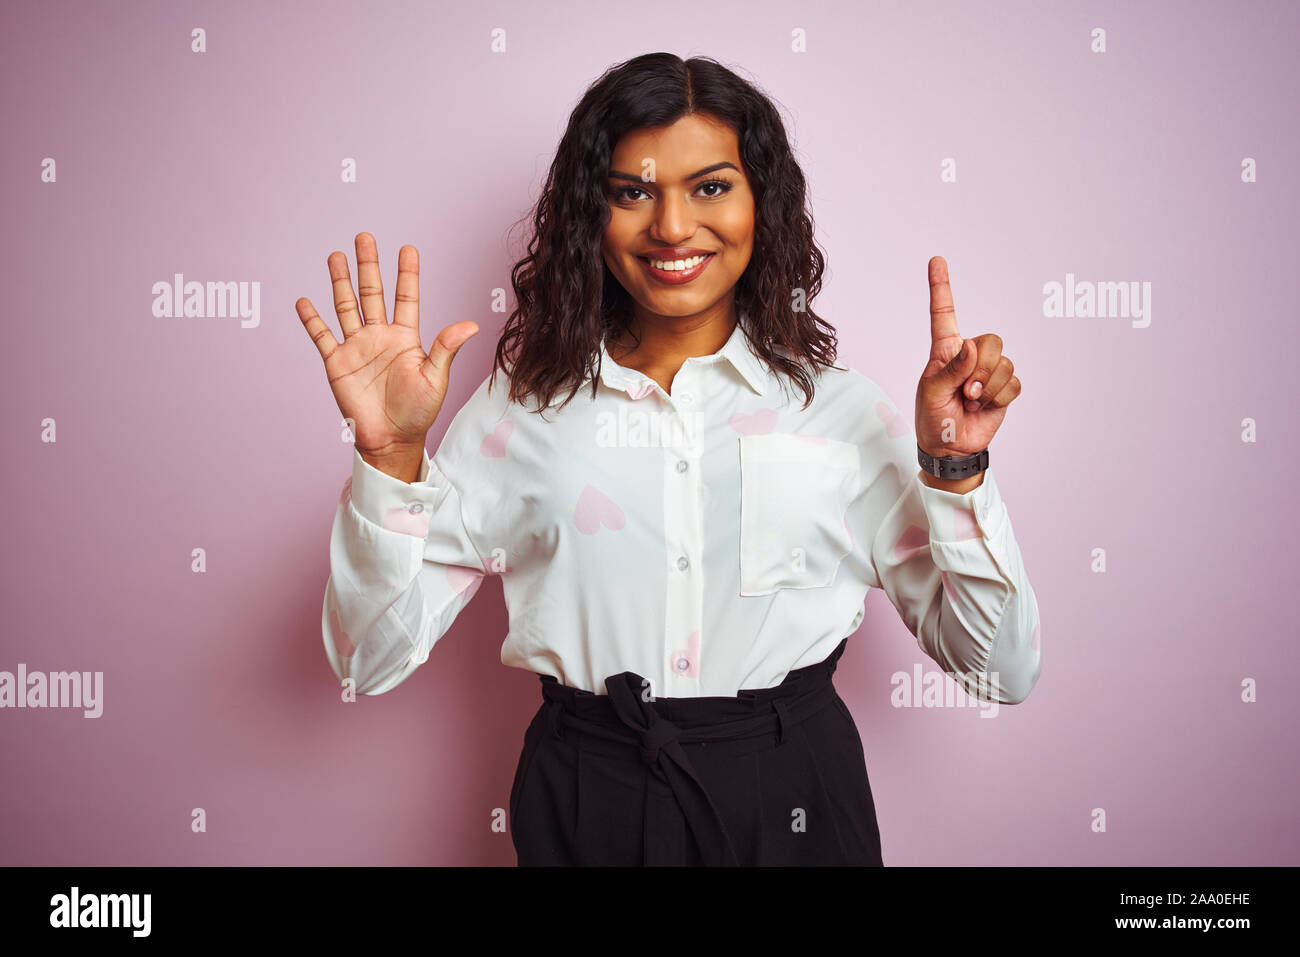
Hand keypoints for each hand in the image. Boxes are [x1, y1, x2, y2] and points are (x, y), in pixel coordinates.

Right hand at [296, 233, 478, 464]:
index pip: (406, 298)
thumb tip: (470, 325)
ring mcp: (357, 347)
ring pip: (346, 307)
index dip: (407, 274)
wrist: (392, 439)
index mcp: (405, 338)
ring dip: (340, 282)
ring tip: (335, 255)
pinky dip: (312, 319)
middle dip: (368, 266)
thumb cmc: (418, 412)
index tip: (408, 248)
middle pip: (372, 293)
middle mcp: (380, 337)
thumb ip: (446, 348)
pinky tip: (304, 301)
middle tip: (364, 237)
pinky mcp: (337, 363)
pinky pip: (321, 336)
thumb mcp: (436, 378)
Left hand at [915, 256, 1021, 458]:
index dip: (941, 287)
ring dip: (988, 387)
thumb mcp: (933, 393)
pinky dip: (999, 398)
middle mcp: (969, 356)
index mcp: (945, 351)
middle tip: (965, 391)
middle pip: (991, 340)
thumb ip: (951, 369)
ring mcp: (989, 372)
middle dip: (981, 368)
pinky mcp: (1004, 388)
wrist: (950, 447)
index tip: (937, 259)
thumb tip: (972, 347)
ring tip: (971, 401)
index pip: (944, 314)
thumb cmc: (933, 418)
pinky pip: (1013, 383)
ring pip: (1004, 363)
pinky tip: (985, 407)